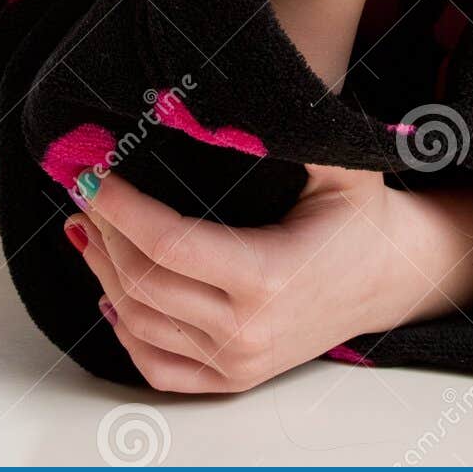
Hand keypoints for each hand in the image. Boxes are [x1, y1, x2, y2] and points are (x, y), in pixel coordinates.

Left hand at [66, 162, 396, 393]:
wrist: (390, 277)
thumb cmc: (360, 213)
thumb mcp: (340, 162)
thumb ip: (291, 131)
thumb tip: (229, 92)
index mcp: (267, 276)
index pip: (166, 245)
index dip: (119, 207)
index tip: (91, 171)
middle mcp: (247, 331)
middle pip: (142, 283)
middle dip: (103, 230)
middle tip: (83, 188)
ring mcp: (238, 362)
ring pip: (140, 322)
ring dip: (102, 271)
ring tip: (85, 226)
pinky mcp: (233, 378)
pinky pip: (158, 366)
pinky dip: (124, 330)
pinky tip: (108, 291)